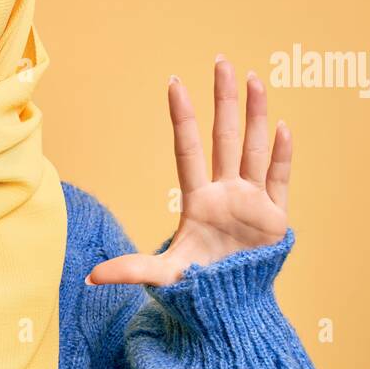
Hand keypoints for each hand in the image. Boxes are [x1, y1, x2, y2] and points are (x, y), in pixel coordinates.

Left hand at [86, 55, 290, 287]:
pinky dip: (281, 154)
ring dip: (255, 114)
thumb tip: (87, 277)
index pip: (188, 149)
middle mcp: (225, 192)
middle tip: (220, 61)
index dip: (183, 118)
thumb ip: (130, 270)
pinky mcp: (275, 216)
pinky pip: (279, 178)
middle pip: (224, 137)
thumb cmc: (197, 287)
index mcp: (197, 200)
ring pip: (253, 148)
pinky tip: (282, 126)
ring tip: (253, 78)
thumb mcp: (162, 276)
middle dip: (223, 100)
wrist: (231, 307)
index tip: (174, 83)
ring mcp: (251, 200)